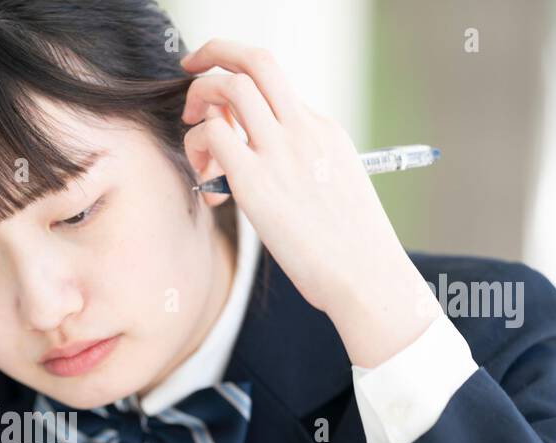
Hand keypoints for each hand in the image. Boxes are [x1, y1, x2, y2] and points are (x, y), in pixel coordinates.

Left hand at [179, 41, 438, 367]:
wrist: (366, 276)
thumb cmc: (350, 248)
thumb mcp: (334, 189)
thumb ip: (302, 168)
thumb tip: (267, 174)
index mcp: (323, 129)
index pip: (274, 80)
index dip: (239, 79)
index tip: (218, 91)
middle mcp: (302, 129)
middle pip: (255, 60)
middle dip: (214, 54)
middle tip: (189, 72)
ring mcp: (280, 152)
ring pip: (229, 88)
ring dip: (198, 100)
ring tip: (196, 139)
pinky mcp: (256, 184)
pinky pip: (212, 136)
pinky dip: (197, 147)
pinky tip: (208, 185)